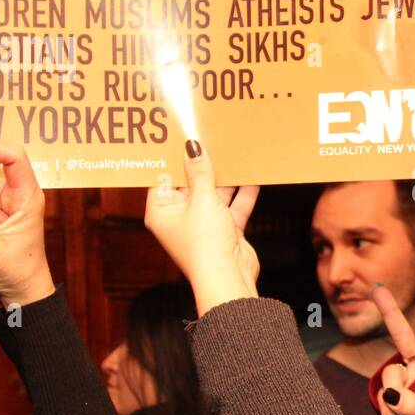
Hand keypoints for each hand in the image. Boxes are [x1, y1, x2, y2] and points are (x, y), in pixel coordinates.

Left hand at [144, 141, 259, 315]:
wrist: (228, 276)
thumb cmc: (204, 244)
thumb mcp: (202, 200)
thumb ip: (200, 172)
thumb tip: (193, 148)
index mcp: (161, 211)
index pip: (164, 178)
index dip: (173, 159)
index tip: (181, 138)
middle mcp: (180, 217)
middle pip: (191, 184)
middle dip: (203, 165)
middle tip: (212, 139)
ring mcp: (203, 224)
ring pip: (214, 194)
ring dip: (226, 178)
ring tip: (235, 153)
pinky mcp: (225, 229)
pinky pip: (233, 206)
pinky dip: (243, 193)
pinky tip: (253, 176)